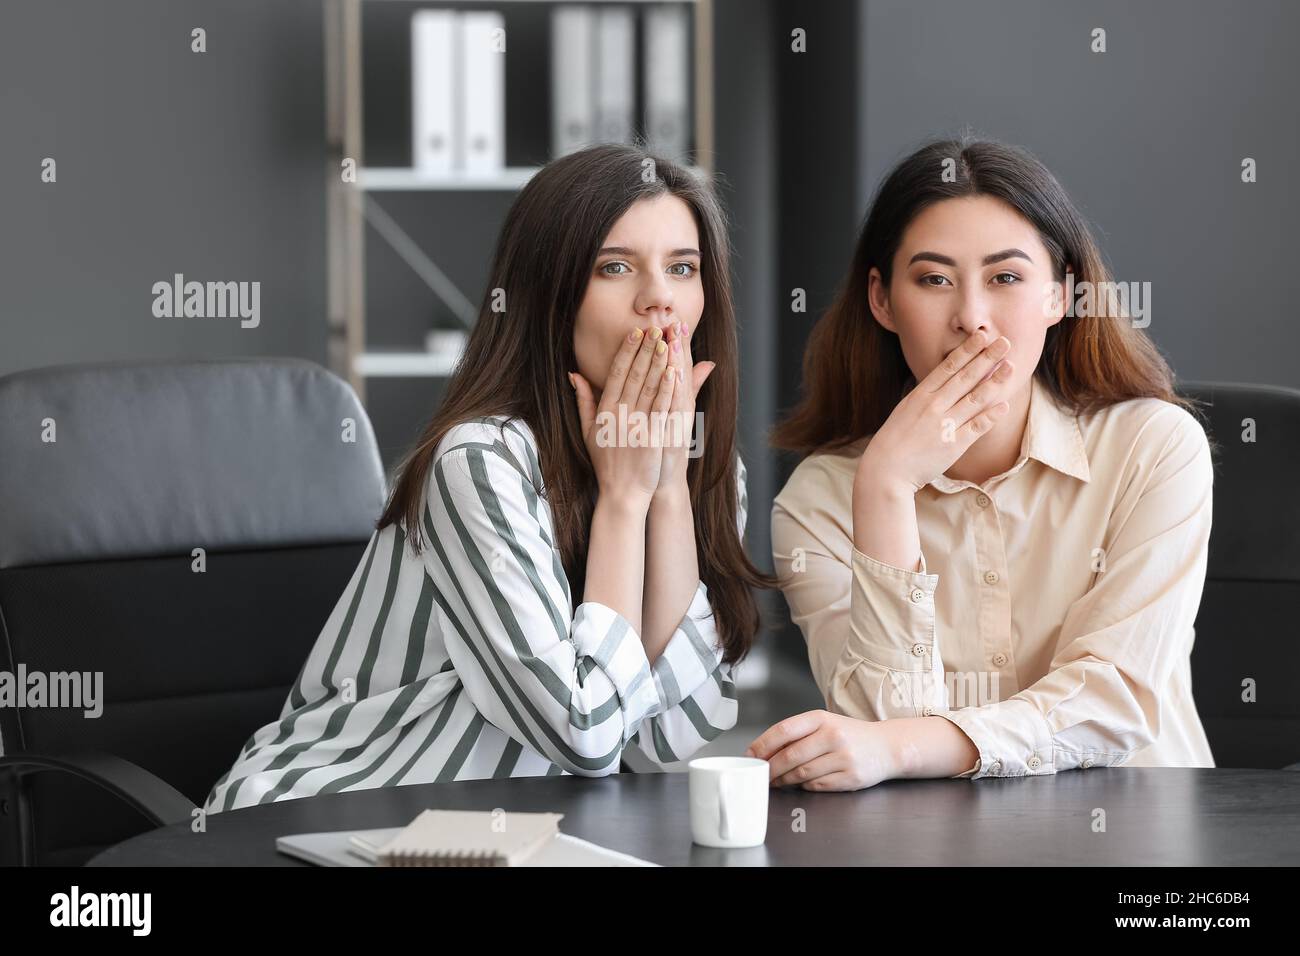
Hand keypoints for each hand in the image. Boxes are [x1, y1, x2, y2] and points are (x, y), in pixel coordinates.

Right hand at [570, 325, 676, 502]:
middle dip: (645, 350)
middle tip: (655, 328)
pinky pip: (661, 409)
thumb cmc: (607, 462)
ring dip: (658, 363)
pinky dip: (668, 390)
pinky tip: (674, 372)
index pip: (616, 374)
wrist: (622, 493)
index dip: (626, 352)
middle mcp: (619, 416)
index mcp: (604, 411)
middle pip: (633, 376)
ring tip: (667, 341)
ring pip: (649, 388)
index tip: (634, 332)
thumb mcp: (588, 431)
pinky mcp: (651, 438)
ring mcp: (636, 427)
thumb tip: (574, 374)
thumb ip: (583, 400)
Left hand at [656, 320, 714, 493]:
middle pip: (678, 371)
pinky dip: (674, 391)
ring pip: (677, 385)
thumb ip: (676, 394)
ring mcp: (676, 420)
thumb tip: (689, 369)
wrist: (659, 482)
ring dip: (677, 362)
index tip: (671, 322)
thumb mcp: (669, 420)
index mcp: (672, 403)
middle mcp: (678, 409)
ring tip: (675, 338)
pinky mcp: (672, 433)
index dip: (674, 346)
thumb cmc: (658, 450)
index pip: (673, 368)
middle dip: (677, 346)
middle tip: (675, 320)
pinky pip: (673, 408)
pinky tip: (673, 372)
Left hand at [744, 710, 897, 791]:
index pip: (783, 730)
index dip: (762, 745)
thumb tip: (761, 751)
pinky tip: (801, 783)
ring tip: (776, 781)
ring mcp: (843, 758)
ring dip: (784, 780)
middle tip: (761, 774)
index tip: (750, 755)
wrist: (886, 746)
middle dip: (770, 769)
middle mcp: (832, 735)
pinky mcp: (850, 778)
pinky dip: (805, 786)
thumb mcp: (824, 724)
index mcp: (821, 718)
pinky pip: (817, 786)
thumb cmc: (848, 735)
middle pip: (790, 756)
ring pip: (801, 774)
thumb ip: (797, 734)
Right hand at [858, 329, 1015, 493]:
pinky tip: (1004, 405)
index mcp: (921, 395)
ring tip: (1010, 367)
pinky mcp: (953, 444)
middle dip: (986, 358)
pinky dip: (991, 416)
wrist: (887, 469)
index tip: (982, 335)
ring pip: (975, 399)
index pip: (949, 367)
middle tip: (1005, 342)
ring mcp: (945, 425)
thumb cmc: (895, 439)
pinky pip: (976, 427)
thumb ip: (926, 395)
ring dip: (995, 381)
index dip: (967, 350)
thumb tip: (944, 380)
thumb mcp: (906, 409)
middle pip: (965, 377)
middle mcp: (934, 406)